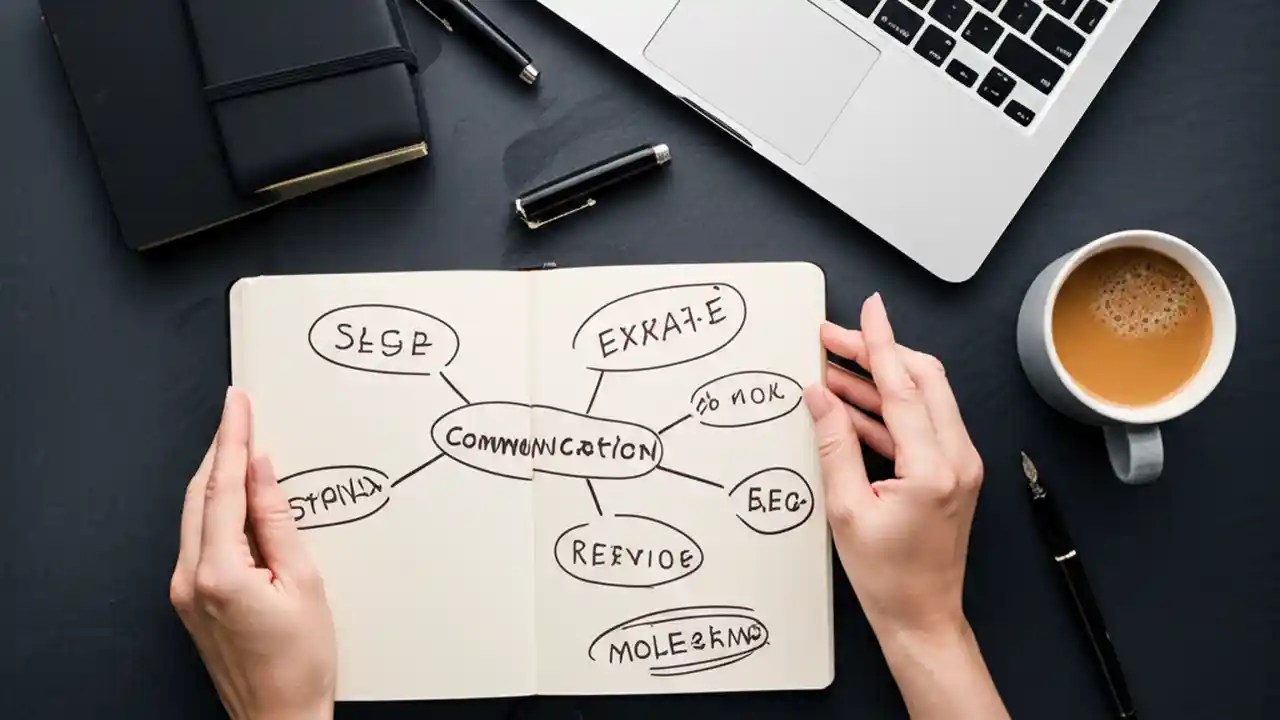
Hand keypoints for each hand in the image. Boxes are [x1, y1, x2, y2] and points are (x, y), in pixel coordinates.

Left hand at [169, 388, 335, 719]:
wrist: (278, 717)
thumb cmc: (300, 663)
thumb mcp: (304, 581)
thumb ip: (276, 520)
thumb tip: (261, 471)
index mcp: (219, 572)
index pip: (223, 487)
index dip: (233, 440)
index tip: (238, 404)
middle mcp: (189, 579)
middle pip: (199, 495)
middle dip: (220, 449)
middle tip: (238, 411)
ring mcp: (183, 592)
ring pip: (194, 514)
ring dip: (216, 477)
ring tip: (240, 444)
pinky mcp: (189, 601)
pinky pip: (197, 538)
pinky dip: (215, 508)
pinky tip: (236, 496)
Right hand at [807, 294, 1004, 718]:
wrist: (922, 617)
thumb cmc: (888, 577)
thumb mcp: (846, 510)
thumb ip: (834, 445)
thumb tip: (819, 396)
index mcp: (934, 467)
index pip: (905, 386)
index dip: (882, 343)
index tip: (869, 309)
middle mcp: (957, 458)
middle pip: (921, 380)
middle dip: (877, 353)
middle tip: (832, 341)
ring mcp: (960, 464)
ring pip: (921, 398)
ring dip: (878, 381)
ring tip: (830, 370)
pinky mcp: (952, 472)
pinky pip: (920, 424)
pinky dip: (886, 409)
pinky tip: (849, 406)